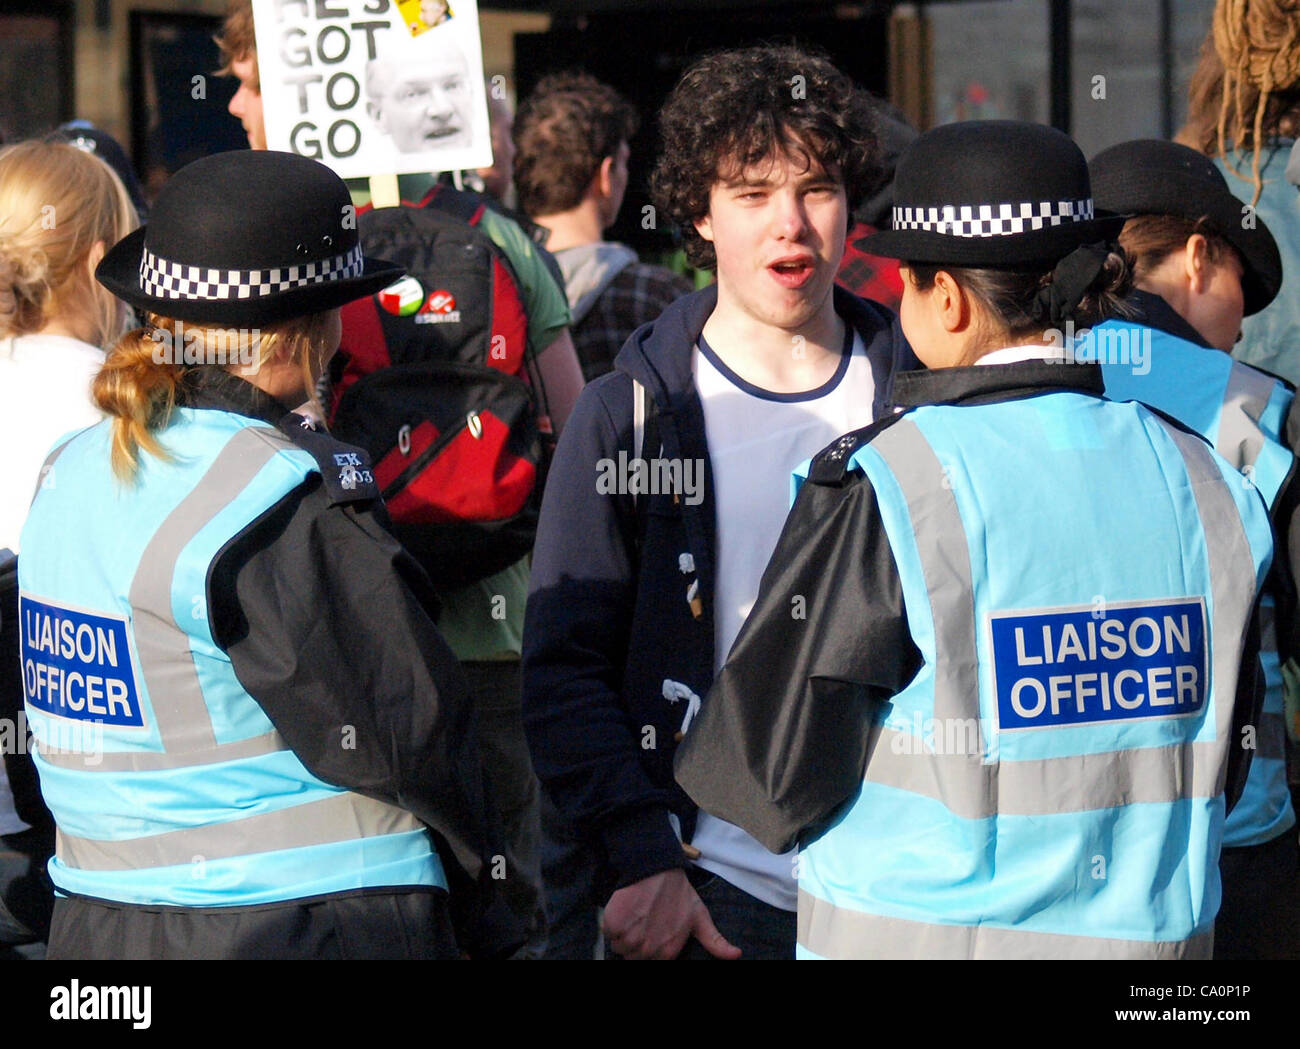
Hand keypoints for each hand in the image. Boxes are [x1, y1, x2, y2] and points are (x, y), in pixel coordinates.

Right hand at [603, 869, 741, 959]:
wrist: (655, 868)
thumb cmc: (678, 893)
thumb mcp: (700, 916)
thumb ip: (715, 941)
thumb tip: (737, 955)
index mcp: (667, 952)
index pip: (650, 964)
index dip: (649, 950)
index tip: (652, 935)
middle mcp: (647, 950)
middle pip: (632, 958)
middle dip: (636, 944)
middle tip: (644, 924)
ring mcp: (629, 938)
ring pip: (619, 948)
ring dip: (623, 935)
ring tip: (636, 916)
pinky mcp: (613, 925)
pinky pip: (608, 934)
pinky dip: (612, 924)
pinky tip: (625, 911)